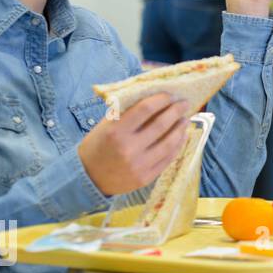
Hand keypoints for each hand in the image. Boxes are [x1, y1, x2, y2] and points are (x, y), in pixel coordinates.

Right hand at [77, 94, 192, 196]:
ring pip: (169, 143)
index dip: (161, 99)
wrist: (88, 178)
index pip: (145, 109)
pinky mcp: (146, 178)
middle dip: (175, 111)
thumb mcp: (106, 126)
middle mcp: (128, 148)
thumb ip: (128, 113)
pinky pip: (168, 159)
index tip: (169, 95)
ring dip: (180, 128)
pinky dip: (177, 145)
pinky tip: (181, 136)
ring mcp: (138, 165)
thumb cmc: (97, 146)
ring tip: (185, 119)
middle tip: (184, 103)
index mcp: (115, 131)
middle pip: (160, 124)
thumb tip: (156, 100)